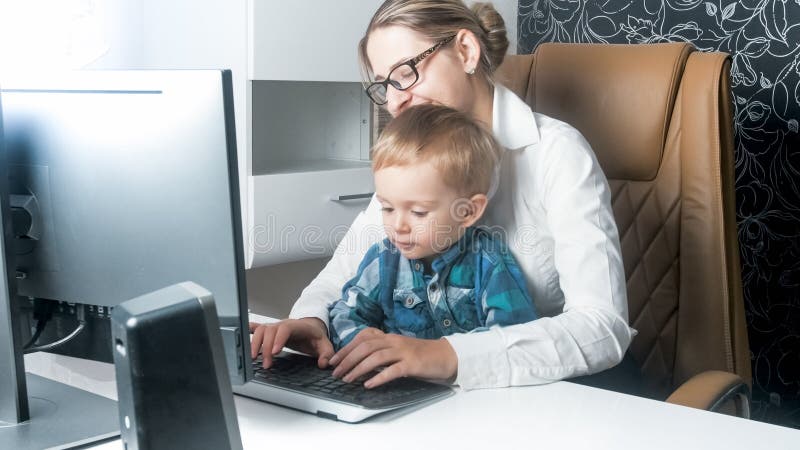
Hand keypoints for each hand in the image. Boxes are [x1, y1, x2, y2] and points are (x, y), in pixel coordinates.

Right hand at [249, 318, 333, 368]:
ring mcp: (275, 327)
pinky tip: (241, 335)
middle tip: (266, 364)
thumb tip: (324, 363)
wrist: (311, 328)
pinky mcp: (270, 331)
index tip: (275, 352)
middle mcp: (283, 325)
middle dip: (266, 347)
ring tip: (254, 358)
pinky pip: (256, 328)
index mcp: (297, 326)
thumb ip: (327, 354)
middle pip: (270, 331)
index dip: (279, 339)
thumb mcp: (325, 344)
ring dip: (255, 343)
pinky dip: (248, 331)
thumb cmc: (316, 336)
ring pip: (261, 330)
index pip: (286, 329)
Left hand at [328, 328, 457, 387]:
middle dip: (347, 360)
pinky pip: (393, 370)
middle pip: (365, 347)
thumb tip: (359, 363)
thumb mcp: (398, 350)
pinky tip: (369, 385)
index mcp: (389, 337)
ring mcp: (403, 352)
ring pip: (376, 357)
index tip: (333, 360)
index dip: (345, 348)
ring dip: (358, 368)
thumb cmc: (420, 356)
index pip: (362, 338)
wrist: (446, 356)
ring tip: (348, 380)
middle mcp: (394, 341)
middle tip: (336, 373)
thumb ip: (381, 352)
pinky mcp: (412, 364)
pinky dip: (379, 377)